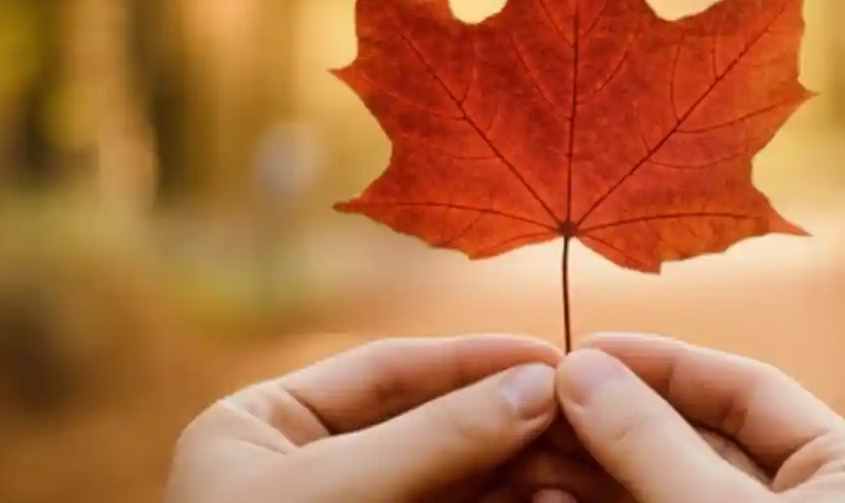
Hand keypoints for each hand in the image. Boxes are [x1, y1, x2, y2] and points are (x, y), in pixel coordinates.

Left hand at [164, 335, 580, 502]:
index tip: (546, 355)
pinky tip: (554, 499)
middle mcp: (313, 469)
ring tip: (580, 455)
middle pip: (432, 424)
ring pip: (458, 480)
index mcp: (265, 428)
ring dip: (521, 466)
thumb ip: (433, 438)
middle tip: (580, 409)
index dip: (469, 360)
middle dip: (506, 418)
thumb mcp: (333, 492)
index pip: (385, 371)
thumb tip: (535, 383)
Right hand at [552, 334, 844, 502]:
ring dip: (598, 468)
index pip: (749, 389)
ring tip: (531, 450)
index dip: (663, 362)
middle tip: (541, 397)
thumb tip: (581, 368)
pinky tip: (552, 499)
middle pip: (700, 440)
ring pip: (669, 489)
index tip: (586, 349)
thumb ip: (657, 447)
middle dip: (615, 420)